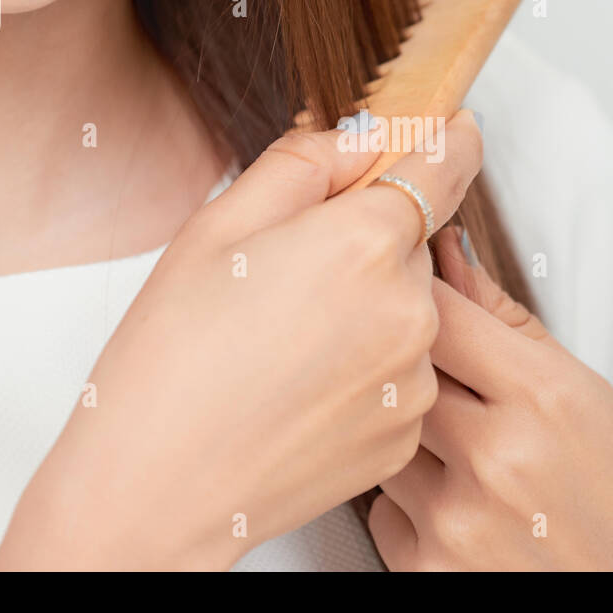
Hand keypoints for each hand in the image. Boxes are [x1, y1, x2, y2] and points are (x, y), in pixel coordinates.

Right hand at [0, 111, 483, 569]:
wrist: (156, 484)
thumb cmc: (173, 354)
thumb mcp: (220, 224)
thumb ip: (305, 162)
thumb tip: (360, 137)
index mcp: (366, 242)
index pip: (441, 166)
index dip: (449, 141)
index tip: (456, 128)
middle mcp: (409, 309)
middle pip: (414, 245)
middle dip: (369, 245)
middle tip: (291, 277)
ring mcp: (413, 378)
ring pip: (408, 312)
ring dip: (368, 310)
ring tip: (286, 343)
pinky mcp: (404, 431)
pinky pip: (400, 373)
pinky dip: (365, 369)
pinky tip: (301, 385)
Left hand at [369, 227, 612, 570]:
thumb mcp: (588, 395)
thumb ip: (506, 323)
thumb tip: (447, 256)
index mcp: (546, 396)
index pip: (438, 312)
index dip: (417, 296)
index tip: (410, 290)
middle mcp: (497, 456)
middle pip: (398, 372)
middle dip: (405, 366)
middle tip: (431, 373)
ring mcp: (459, 520)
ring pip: (383, 440)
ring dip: (405, 436)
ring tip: (458, 447)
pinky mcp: (430, 572)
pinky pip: (380, 511)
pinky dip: (405, 503)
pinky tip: (457, 502)